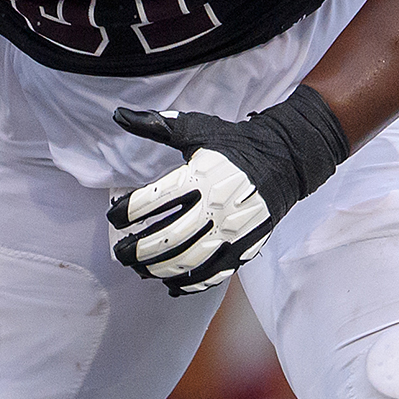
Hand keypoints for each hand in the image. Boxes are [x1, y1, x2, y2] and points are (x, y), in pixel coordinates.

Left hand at [107, 88, 348, 296]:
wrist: (285, 159)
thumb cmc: (233, 143)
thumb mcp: (195, 129)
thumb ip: (155, 126)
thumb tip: (119, 113)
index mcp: (200, 175)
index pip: (155, 199)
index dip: (128, 211)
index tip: (113, 216)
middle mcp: (216, 205)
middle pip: (169, 237)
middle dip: (138, 249)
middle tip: (120, 252)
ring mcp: (232, 229)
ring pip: (189, 260)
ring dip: (159, 269)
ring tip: (140, 269)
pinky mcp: (245, 246)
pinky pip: (215, 273)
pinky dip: (191, 284)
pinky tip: (171, 285)